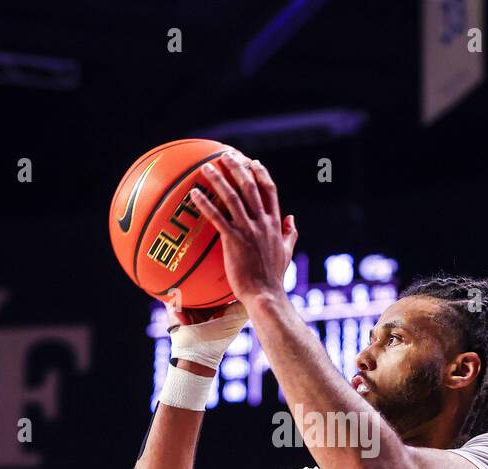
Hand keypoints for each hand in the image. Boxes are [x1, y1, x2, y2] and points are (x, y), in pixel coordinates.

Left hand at [188, 151, 297, 302]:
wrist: (266, 295)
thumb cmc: (274, 278)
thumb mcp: (287, 253)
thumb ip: (290, 234)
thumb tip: (293, 218)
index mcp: (275, 224)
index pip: (269, 191)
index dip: (261, 174)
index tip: (253, 162)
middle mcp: (263, 223)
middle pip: (250, 187)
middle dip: (238, 168)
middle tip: (226, 155)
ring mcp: (249, 231)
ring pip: (233, 197)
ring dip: (219, 179)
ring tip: (206, 167)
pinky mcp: (234, 241)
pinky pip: (217, 217)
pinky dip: (206, 203)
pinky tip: (194, 194)